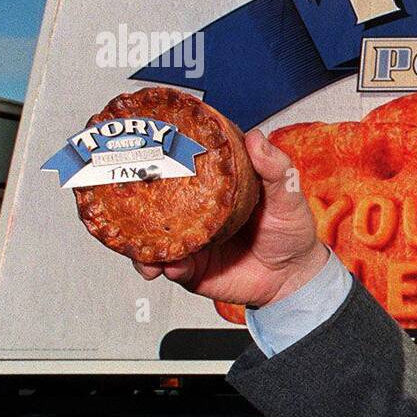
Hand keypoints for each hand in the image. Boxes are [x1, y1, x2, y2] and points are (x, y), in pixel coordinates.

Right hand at [131, 129, 329, 307]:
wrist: (294, 277)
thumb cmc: (290, 231)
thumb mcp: (287, 194)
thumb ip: (274, 168)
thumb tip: (255, 138)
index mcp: (214, 187)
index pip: (182, 165)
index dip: (161, 154)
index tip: (146, 142)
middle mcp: (196, 211)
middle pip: (155, 200)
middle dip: (134, 197)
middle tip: (123, 192)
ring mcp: (191, 240)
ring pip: (152, 236)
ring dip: (141, 239)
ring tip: (143, 241)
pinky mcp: (191, 268)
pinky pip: (168, 266)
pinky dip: (164, 266)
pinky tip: (170, 264)